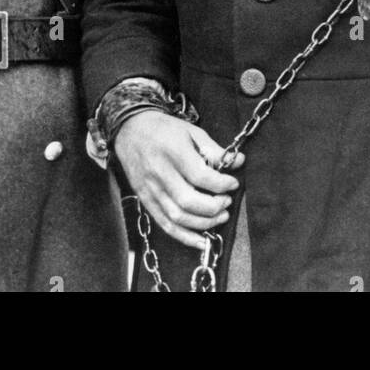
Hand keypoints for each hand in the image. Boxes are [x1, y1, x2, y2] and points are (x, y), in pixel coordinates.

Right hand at [112, 110, 244, 248]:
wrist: (131, 130)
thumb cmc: (165, 129)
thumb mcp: (192, 131)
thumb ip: (214, 149)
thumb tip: (239, 161)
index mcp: (173, 151)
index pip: (200, 176)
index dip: (221, 184)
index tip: (233, 183)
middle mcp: (159, 173)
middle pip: (188, 201)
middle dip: (213, 207)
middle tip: (227, 202)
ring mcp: (150, 190)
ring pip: (177, 217)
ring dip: (203, 223)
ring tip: (220, 217)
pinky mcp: (145, 201)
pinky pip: (165, 225)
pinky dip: (184, 237)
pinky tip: (201, 240)